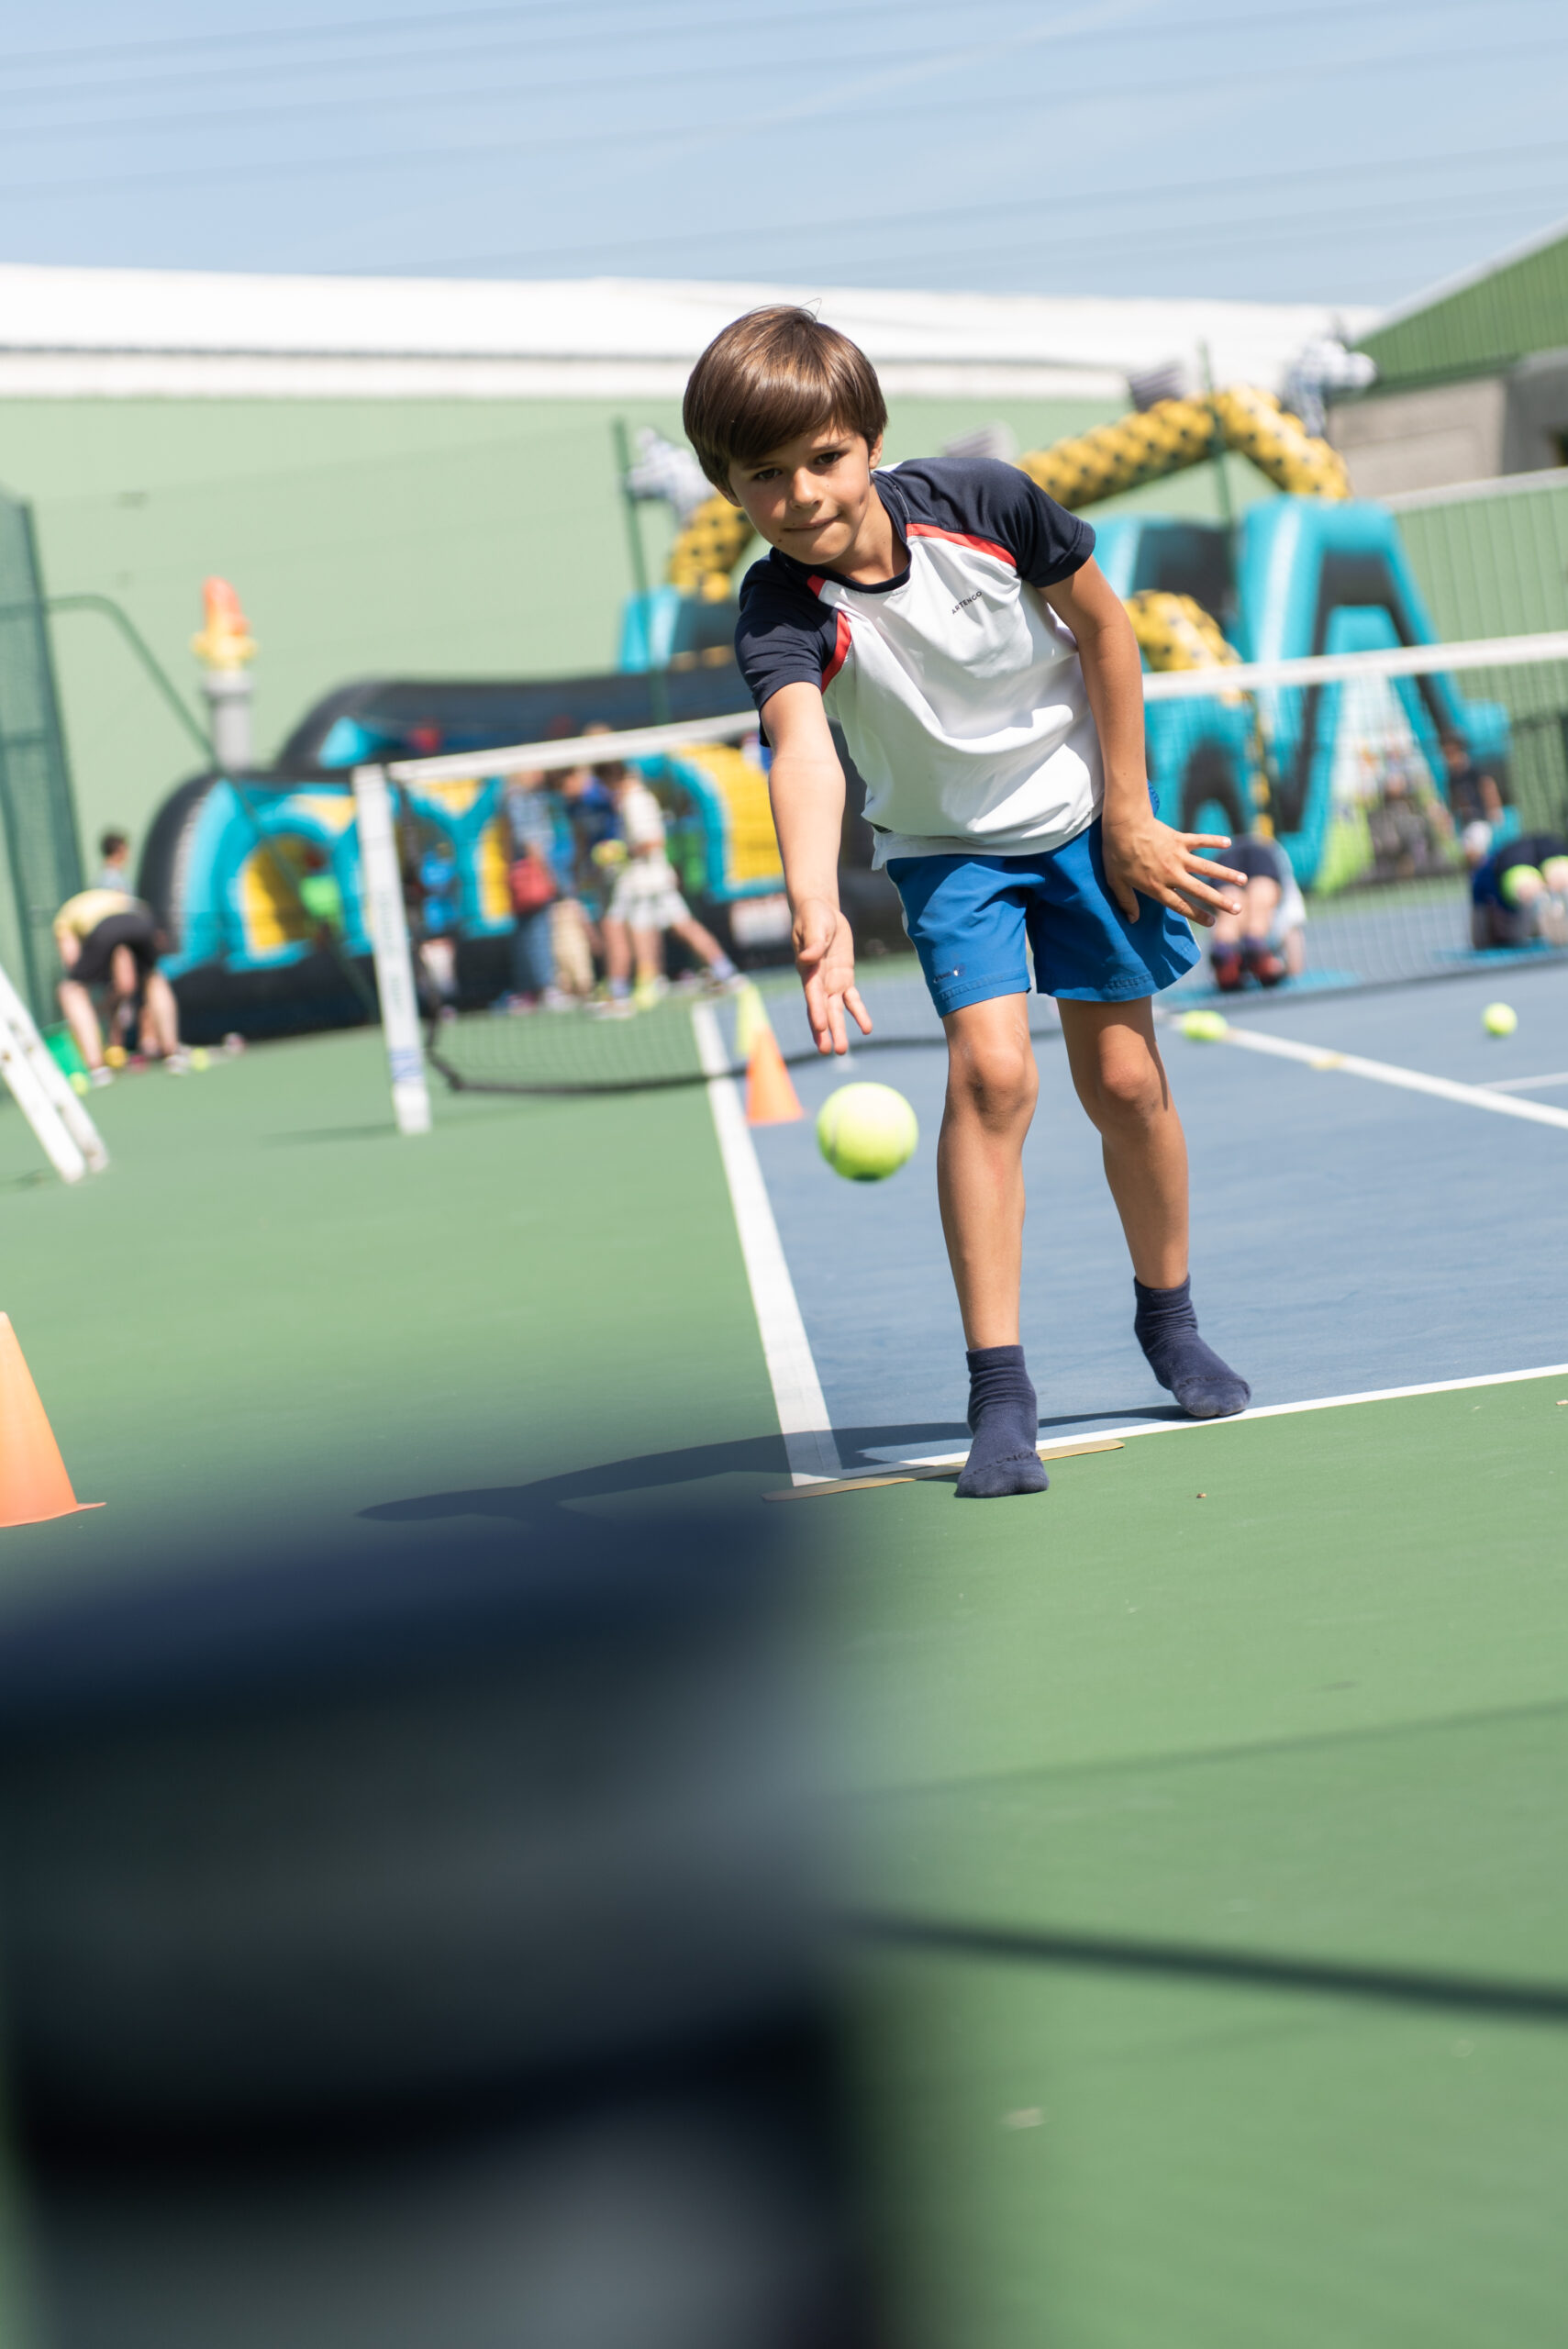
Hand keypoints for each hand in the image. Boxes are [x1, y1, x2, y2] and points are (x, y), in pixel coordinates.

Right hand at [793, 895, 872, 1054]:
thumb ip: (814, 942)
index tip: (820, 1027)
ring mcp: (831, 983)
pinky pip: (852, 1000)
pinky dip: (859, 1013)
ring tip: (841, 1051)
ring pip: (835, 1011)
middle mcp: (818, 982)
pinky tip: (867, 1029)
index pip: (813, 994)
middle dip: (825, 1031)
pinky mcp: (844, 979)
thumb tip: (809, 957)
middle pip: (822, 1010)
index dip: (816, 1010)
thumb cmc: (813, 916)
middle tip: (829, 1051)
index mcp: (808, 970)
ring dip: (839, 1030)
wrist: (821, 912)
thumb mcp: (815, 925)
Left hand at [1103, 816, 1245, 928]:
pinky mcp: (1180, 839)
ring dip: (1226, 873)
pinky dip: (1214, 840)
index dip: (1197, 915)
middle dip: (1220, 901)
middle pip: (1200, 891)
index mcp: (1157, 887)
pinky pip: (1200, 841)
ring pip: (1207, 867)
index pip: (1181, 906)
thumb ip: (1126, 902)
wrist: (1124, 825)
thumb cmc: (1117, 855)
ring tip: (1243, 880)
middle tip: (1237, 909)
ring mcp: (1178, 856)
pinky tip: (1229, 842)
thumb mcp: (1116, 883)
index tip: (1212, 922)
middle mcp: (1172, 874)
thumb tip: (1132, 920)